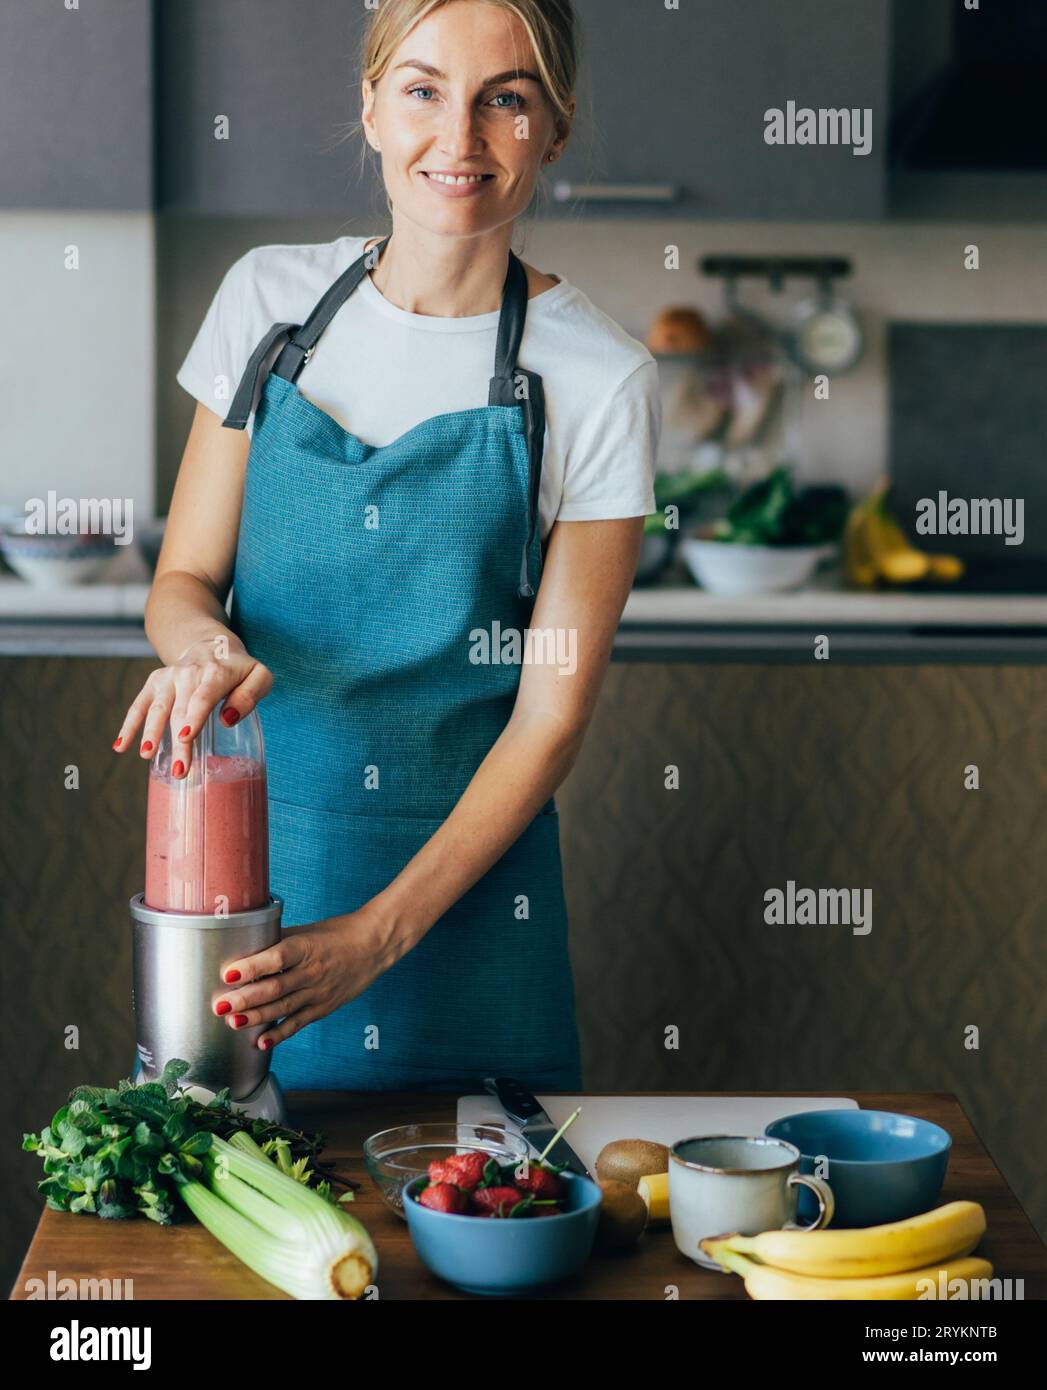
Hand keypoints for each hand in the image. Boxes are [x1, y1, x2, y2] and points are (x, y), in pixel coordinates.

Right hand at [112, 633, 272, 775]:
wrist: (212, 645)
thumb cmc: (240, 670)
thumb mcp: (259, 676)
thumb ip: (250, 695)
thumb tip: (228, 719)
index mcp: (216, 672)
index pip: (203, 696)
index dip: (194, 716)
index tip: (186, 736)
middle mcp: (188, 673)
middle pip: (181, 710)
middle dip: (178, 742)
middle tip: (180, 770)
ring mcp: (169, 678)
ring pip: (157, 708)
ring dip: (150, 733)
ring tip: (147, 756)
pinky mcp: (155, 683)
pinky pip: (139, 705)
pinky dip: (129, 725)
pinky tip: (120, 746)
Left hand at [213, 907, 406, 1048]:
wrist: (372, 946)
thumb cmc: (335, 935)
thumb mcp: (306, 931)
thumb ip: (277, 941)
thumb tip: (243, 949)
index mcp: (306, 946)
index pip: (277, 957)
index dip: (252, 967)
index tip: (229, 974)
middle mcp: (312, 971)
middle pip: (276, 987)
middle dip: (246, 998)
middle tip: (220, 1006)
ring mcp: (319, 992)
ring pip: (284, 1008)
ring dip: (257, 1017)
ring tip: (233, 1022)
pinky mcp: (324, 1007)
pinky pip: (298, 1023)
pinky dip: (279, 1034)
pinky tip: (261, 1042)